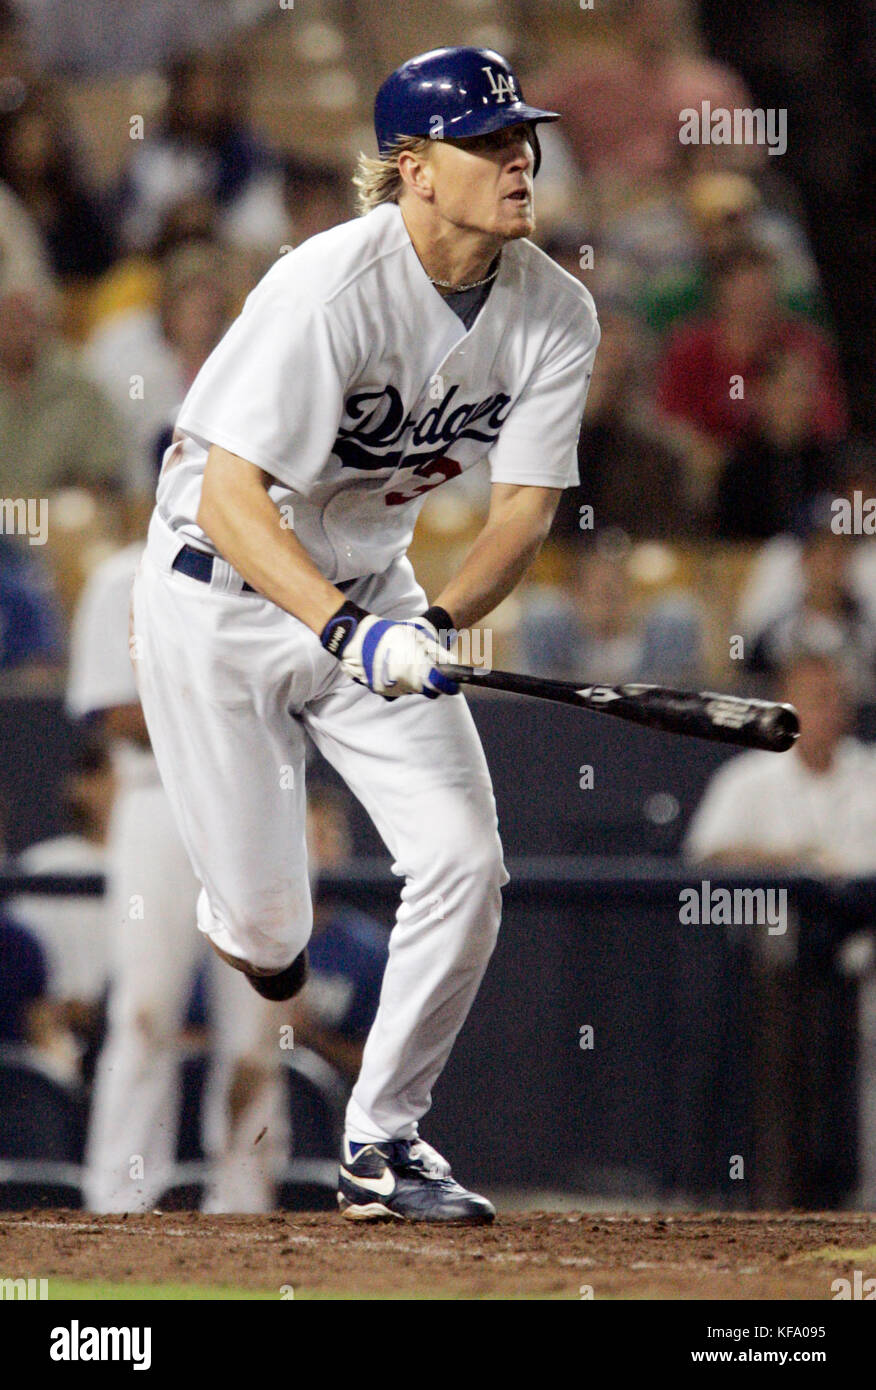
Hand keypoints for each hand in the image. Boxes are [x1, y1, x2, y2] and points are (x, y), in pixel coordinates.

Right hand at [320, 601, 458, 698]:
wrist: (357, 637)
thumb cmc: (389, 633)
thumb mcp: (416, 637)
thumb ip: (436, 652)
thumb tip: (452, 663)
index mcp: (414, 670)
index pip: (438, 685)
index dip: (448, 686)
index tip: (454, 685)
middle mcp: (403, 684)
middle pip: (424, 690)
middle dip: (428, 681)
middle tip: (426, 667)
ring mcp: (390, 689)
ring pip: (409, 691)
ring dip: (412, 681)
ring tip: (405, 663)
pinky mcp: (379, 690)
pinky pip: (394, 690)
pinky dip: (398, 682)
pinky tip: (393, 668)